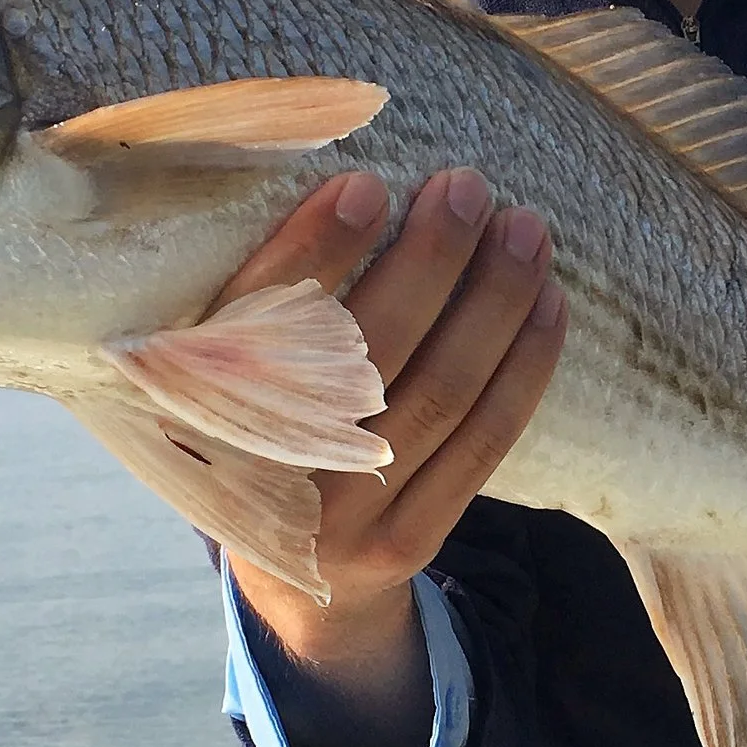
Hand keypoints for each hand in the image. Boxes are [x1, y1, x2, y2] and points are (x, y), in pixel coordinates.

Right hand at [221, 164, 565, 737]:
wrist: (286, 573)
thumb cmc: (252, 424)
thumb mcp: (209, 370)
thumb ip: (250, 298)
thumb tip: (333, 174)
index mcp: (197, 412)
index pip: (256, 324)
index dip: (312, 254)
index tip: (366, 185)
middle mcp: (267, 471)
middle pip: (366, 355)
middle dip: (429, 261)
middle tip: (467, 185)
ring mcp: (340, 515)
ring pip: (440, 394)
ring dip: (494, 303)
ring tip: (525, 229)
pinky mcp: (405, 542)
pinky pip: (482, 445)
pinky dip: (523, 371)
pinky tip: (549, 305)